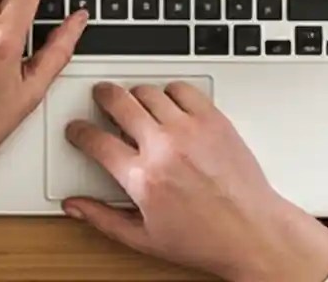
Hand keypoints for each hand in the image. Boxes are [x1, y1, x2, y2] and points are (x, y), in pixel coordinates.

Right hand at [63, 83, 327, 281]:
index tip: (78, 130)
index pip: (95, 141)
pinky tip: (169, 104)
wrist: (252, 232)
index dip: (79, 132)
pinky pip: (182, 89)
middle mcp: (164, 148)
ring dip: (135, 95)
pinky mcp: (214, 120)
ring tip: (135, 104)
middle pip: (118, 102)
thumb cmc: (204, 239)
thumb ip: (103, 219)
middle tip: (101, 99)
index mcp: (142, 178)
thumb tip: (74, 206)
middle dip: (102, 97)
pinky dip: (170, 92)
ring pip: (147, 91)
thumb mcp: (144, 239)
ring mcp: (190, 130)